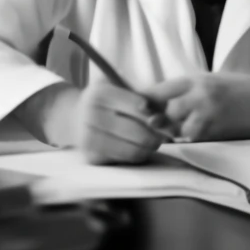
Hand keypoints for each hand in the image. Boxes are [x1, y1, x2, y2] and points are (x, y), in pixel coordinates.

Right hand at [14, 82, 170, 163]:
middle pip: (138, 131)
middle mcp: (91, 114)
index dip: (153, 113)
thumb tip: (176, 97)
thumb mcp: (121, 90)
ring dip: (149, 147)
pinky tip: (135, 147)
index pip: (138, 105)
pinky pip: (125, 160)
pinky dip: (136, 155)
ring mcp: (89, 137)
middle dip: (156, 134)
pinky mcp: (91, 157)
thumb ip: (147, 95)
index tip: (158, 116)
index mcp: (101, 93)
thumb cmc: (106, 103)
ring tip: (151, 141)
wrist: (73, 118)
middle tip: (163, 133)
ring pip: (133, 149)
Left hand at [141, 73, 249, 142]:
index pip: (158, 91)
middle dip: (155, 118)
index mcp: (195, 80)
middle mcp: (197, 97)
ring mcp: (206, 117)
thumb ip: (185, 90)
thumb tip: (156, 102)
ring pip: (174, 130)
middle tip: (151, 123)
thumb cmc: (239, 89)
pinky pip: (190, 141)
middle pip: (161, 111)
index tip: (132, 106)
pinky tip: (190, 137)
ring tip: (173, 130)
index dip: (143, 100)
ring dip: (170, 132)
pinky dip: (185, 141)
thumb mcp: (209, 81)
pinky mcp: (214, 135)